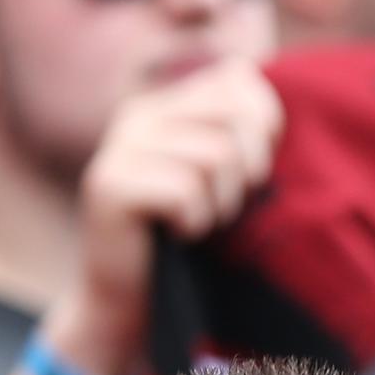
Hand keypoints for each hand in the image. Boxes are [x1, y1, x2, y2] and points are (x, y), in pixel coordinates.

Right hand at [43, 60, 282, 374]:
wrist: (134, 300)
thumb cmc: (191, 236)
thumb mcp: (226, 175)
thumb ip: (242, 126)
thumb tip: (254, 73)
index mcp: (168, 103)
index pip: (239, 78)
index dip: (265, 124)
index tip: (252, 169)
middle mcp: (138, 115)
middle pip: (234, 118)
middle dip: (248, 170)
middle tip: (226, 205)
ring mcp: (118, 147)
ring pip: (214, 156)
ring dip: (221, 203)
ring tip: (200, 221)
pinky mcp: (109, 185)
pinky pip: (185, 191)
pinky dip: (195, 222)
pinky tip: (178, 234)